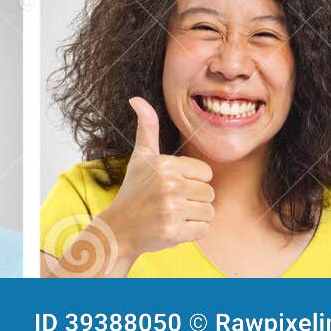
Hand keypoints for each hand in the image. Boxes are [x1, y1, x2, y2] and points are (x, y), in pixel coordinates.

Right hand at [97, 98, 214, 260]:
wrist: (120, 227)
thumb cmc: (135, 190)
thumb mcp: (140, 156)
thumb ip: (146, 127)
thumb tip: (136, 98)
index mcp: (164, 164)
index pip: (205, 172)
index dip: (193, 179)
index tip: (174, 184)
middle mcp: (168, 184)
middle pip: (210, 193)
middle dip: (196, 200)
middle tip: (173, 202)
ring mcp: (171, 209)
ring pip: (209, 212)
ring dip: (196, 217)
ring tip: (175, 214)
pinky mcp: (174, 232)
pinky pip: (203, 230)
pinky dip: (193, 232)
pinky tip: (175, 227)